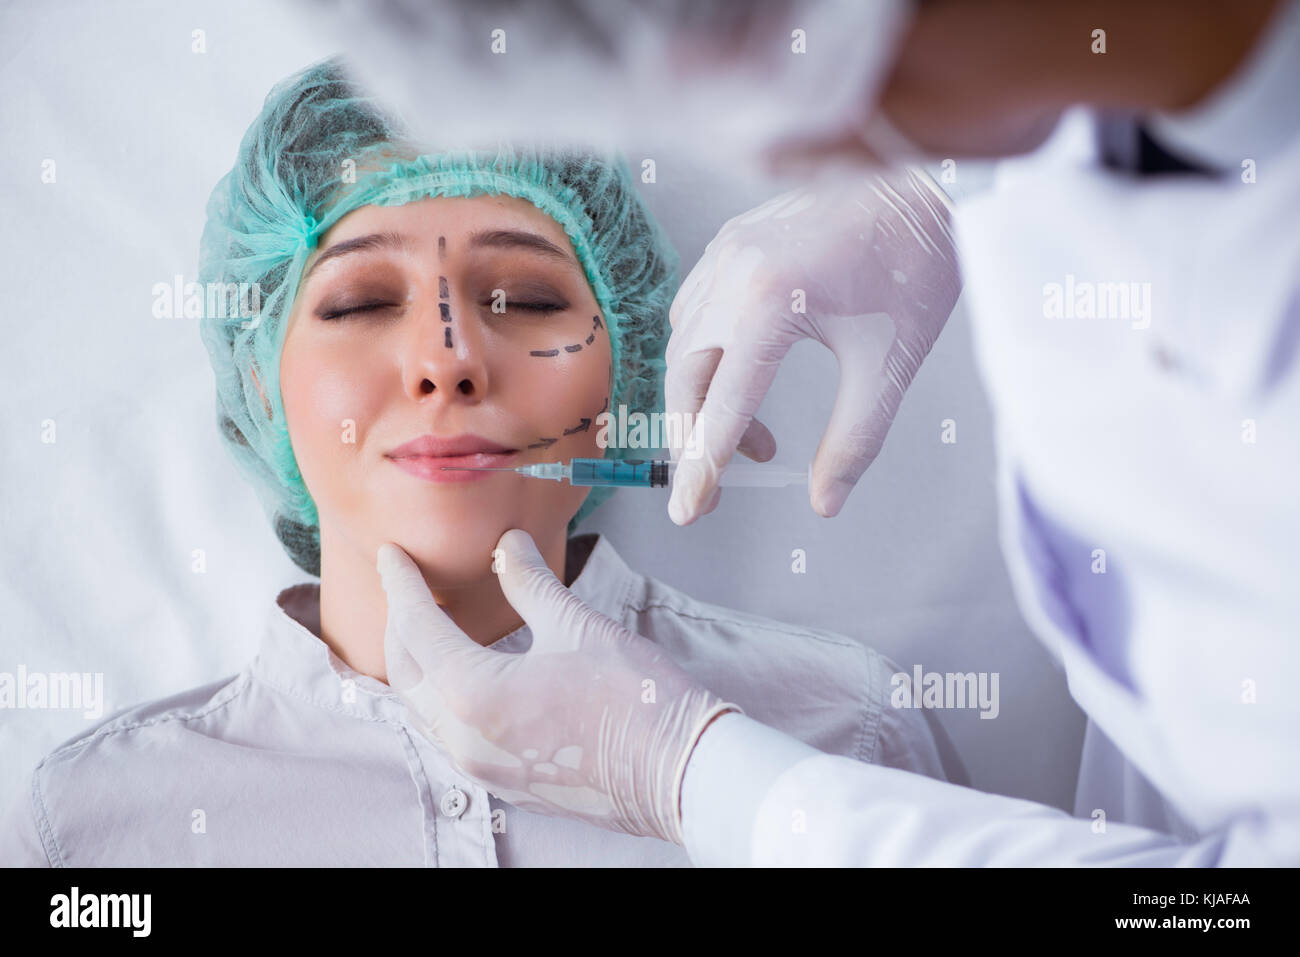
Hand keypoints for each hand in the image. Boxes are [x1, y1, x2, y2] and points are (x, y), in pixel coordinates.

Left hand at [377, 529, 739, 845]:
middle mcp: (463, 739)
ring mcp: (482, 767)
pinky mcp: (505, 781)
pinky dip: (442, 695)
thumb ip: (530, 583)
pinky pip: (449, 734)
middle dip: (400, 623)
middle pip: (406, 673)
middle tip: (404, 584)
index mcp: (472, 695)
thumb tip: (509, 545)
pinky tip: (464, 673)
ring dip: (418, 663)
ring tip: (429, 623)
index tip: (393, 555)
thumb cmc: (633, 701)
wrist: (677, 773)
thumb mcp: (575, 625)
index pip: (417, 628)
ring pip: (423, 709)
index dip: (402, 585)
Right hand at [665, 166, 960, 523]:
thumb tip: (825, 500)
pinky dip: (705, 353)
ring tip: (752, 436)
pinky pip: (694, 308)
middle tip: (715, 483)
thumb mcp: (889, 365)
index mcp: (766, 305)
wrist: (926, 179)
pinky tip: (741, 373)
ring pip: (682, 345)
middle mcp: (731, 275)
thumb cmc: (915, 263)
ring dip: (702, 398)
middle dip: (695, 438)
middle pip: (684, 380)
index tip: (688, 512)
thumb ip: (854, 440)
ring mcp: (725, 252)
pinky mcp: (732, 240)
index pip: (722, 410)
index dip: (703, 469)